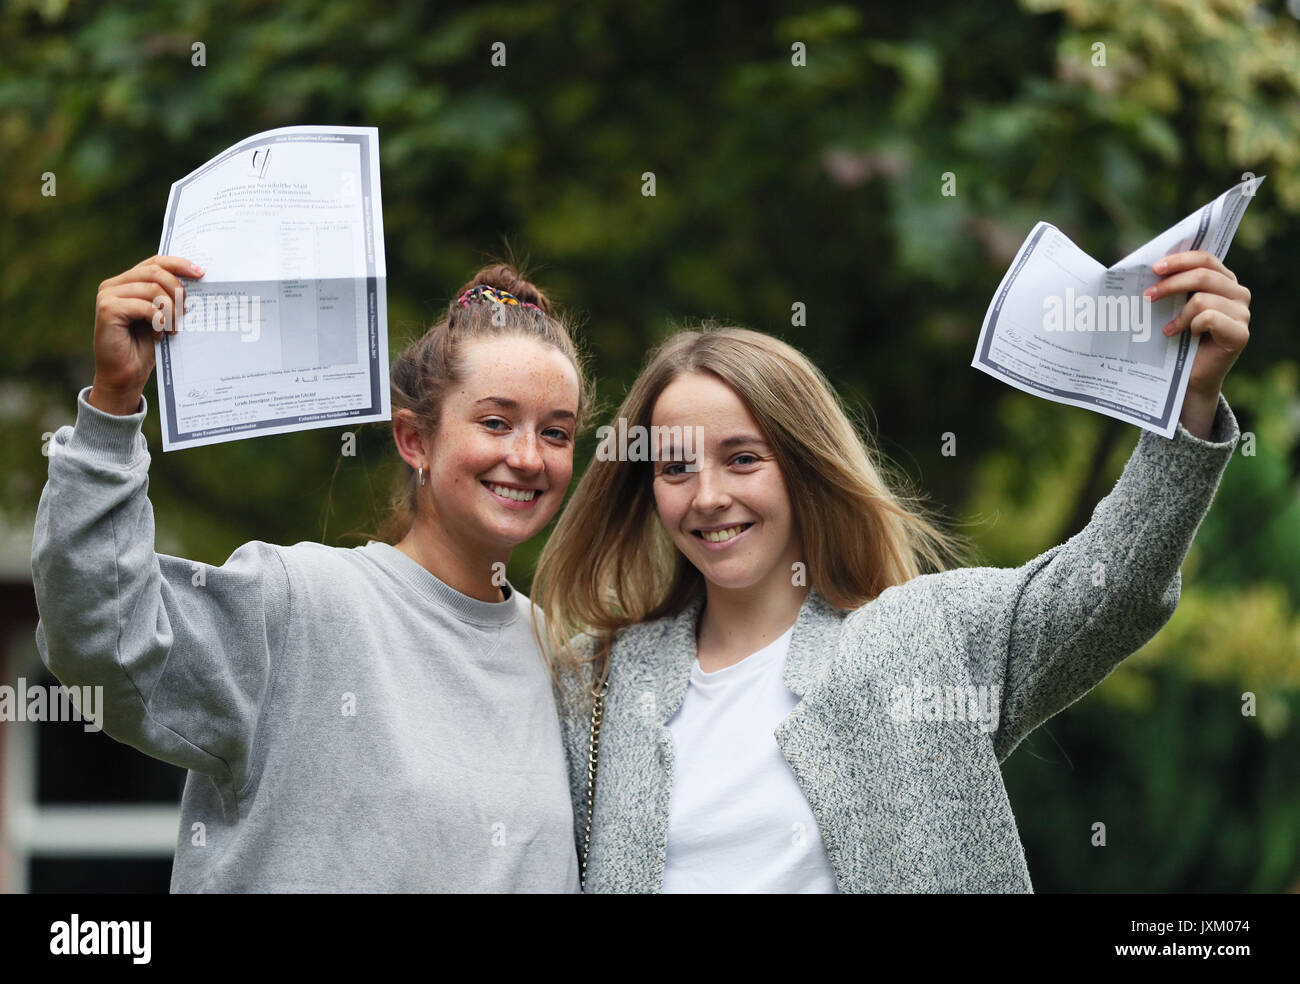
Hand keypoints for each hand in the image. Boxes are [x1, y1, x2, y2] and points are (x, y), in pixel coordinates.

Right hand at [89, 255, 203, 414]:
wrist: (125, 375)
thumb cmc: (144, 347)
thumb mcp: (160, 317)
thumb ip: (167, 297)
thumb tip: (195, 279)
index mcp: (126, 282)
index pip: (155, 262)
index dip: (179, 265)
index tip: (201, 274)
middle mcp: (113, 285)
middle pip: (156, 272)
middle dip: (177, 291)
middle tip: (185, 312)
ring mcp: (108, 296)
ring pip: (153, 289)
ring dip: (170, 310)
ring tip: (172, 328)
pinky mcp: (107, 309)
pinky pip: (145, 306)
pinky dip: (159, 319)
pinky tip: (160, 333)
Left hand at [1147, 250, 1250, 400]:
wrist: (1189, 376)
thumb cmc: (1179, 339)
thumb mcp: (1174, 306)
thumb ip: (1172, 285)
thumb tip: (1147, 268)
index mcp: (1224, 280)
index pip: (1205, 259)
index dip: (1180, 260)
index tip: (1154, 268)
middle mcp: (1238, 293)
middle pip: (1203, 275)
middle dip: (1171, 284)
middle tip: (1147, 296)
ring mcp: (1242, 313)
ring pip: (1202, 299)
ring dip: (1180, 314)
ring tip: (1168, 328)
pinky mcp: (1240, 334)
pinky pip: (1209, 318)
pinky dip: (1191, 325)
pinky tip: (1186, 335)